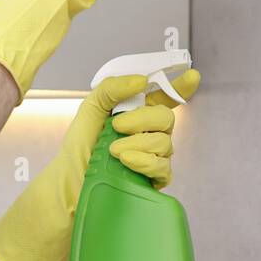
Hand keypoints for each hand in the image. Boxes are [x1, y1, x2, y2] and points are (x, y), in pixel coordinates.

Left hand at [0, 68, 200, 260]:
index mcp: (137, 114)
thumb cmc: (80, 148)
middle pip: (167, 118)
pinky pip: (163, 168)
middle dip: (144, 120)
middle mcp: (149, 134)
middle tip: (117, 128)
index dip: (180, 86)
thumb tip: (142, 80)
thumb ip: (113, 89)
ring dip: (139, 143)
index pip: (165, 97)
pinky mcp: (153, 181)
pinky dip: (145, 162)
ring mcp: (154, 158)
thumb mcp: (90, 111)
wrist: (70, 185)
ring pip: (166, 143)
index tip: (191, 74)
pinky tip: (128, 162)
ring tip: (114, 152)